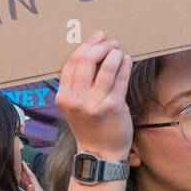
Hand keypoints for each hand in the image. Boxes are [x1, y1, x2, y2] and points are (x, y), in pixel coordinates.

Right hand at [20, 162, 50, 190]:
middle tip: (17, 163)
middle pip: (29, 178)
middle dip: (24, 170)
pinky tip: (17, 186)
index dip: (26, 169)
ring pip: (27, 183)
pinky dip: (21, 187)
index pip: (31, 177)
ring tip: (16, 172)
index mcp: (37, 190)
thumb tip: (29, 185)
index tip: (21, 161)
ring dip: (22, 177)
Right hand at [55, 31, 132, 159]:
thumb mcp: (74, 105)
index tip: (97, 37)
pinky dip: (125, 64)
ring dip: (115, 53)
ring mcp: (94, 103)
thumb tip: (91, 52)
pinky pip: (121, 77)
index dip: (86, 45)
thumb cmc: (90, 125)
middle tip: (110, 42)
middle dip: (101, 45)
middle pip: (86, 60)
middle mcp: (76, 100)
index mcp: (63, 97)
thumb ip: (77, 83)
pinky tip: (127, 61)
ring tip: (119, 51)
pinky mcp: (113, 106)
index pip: (71, 62)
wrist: (101, 153)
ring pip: (106, 66)